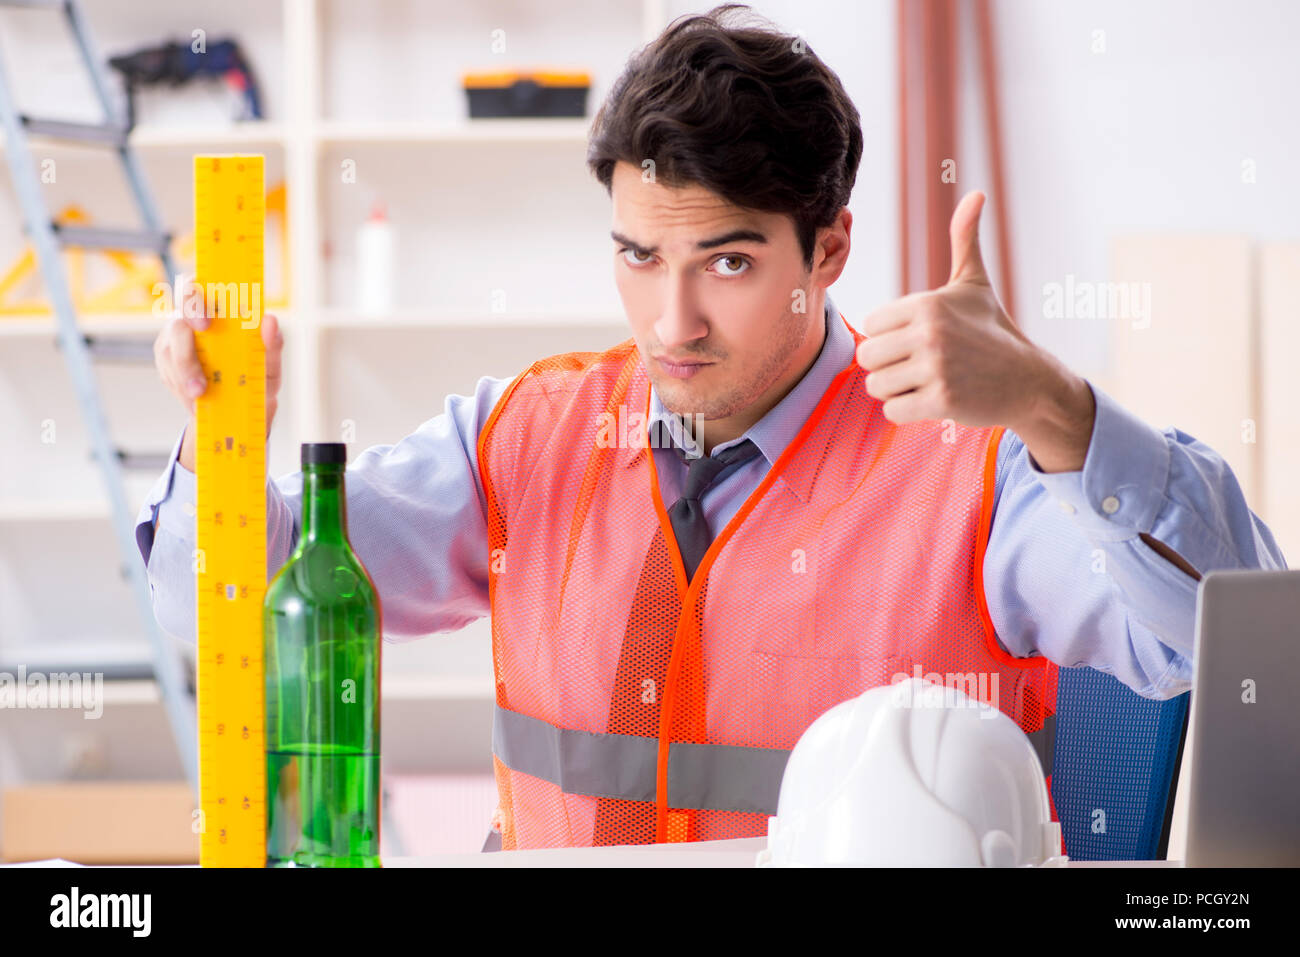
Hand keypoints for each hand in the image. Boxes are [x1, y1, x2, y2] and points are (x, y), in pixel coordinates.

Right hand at [153, 281, 283, 469]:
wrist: (244, 409)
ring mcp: (174, 343)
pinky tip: (196, 398)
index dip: (193, 296)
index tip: (205, 323)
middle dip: (185, 347)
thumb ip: (272, 345)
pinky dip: (182, 387)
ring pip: (168, 351)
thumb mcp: (270, 366)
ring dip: (184, 373)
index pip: (195, 288)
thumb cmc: (257, 379)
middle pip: (177, 321)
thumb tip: (270, 320)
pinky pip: (169, 374)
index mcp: (216, 311)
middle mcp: (191, 321)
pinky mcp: (167, 365)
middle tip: (201, 366)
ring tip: (200, 392)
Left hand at [855, 190, 1046, 429]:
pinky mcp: (941, 401)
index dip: (887, 337)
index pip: (870, 326)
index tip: (914, 340)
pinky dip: (906, 410)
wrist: (1028, 379)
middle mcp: (929, 333)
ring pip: (876, 386)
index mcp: (926, 303)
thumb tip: (975, 193)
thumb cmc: (992, 330)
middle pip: (867, 358)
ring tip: (924, 382)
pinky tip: (931, 400)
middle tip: (915, 366)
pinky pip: (893, 411)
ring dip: (895, 390)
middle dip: (886, 366)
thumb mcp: (974, 283)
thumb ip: (964, 240)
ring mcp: (935, 368)